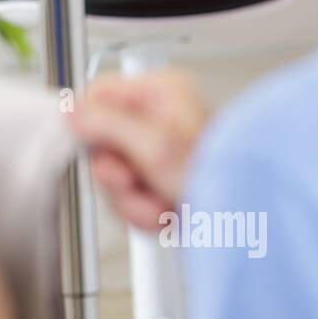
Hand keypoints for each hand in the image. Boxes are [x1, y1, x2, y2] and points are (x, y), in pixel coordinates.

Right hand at [70, 69, 209, 231]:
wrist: (246, 224)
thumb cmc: (218, 178)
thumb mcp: (155, 146)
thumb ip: (106, 124)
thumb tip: (71, 110)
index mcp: (161, 94)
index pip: (99, 94)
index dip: (87, 123)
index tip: (89, 146)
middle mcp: (159, 119)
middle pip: (102, 142)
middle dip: (116, 175)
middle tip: (135, 181)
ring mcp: (158, 153)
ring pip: (113, 176)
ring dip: (130, 200)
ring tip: (159, 203)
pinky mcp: (159, 183)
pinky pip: (128, 197)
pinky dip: (142, 213)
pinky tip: (164, 213)